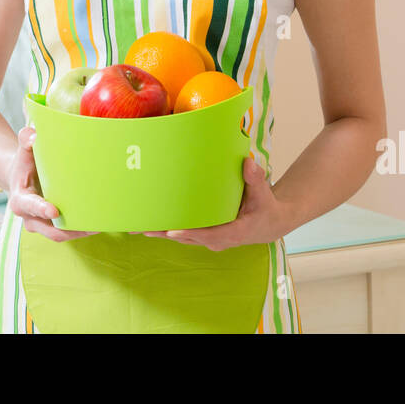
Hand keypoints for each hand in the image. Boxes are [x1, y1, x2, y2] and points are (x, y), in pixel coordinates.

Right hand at [8, 125, 96, 241]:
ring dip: (80, 232)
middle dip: (70, 230)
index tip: (54, 211)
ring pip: (61, 235)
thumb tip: (34, 135)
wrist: (22, 180)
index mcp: (21, 200)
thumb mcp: (23, 151)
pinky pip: (68, 233)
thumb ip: (26, 139)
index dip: (41, 210)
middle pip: (50, 231)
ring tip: (100, 226)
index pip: (31, 207)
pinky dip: (82, 230)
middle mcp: (30, 218)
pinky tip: (99, 224)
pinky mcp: (53, 228)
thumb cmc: (25, 164)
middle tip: (90, 226)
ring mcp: (42, 226)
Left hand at [132, 157, 290, 250]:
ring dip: (160, 232)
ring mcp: (209, 239)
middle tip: (143, 226)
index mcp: (234, 232)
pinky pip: (182, 233)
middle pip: (188, 237)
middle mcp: (218, 239)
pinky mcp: (202, 235)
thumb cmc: (264, 208)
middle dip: (165, 232)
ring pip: (181, 237)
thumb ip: (255, 179)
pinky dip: (165, 229)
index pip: (210, 234)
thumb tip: (248, 163)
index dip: (191, 233)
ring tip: (136, 226)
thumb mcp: (263, 194)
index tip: (173, 231)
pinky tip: (147, 224)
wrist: (268, 223)